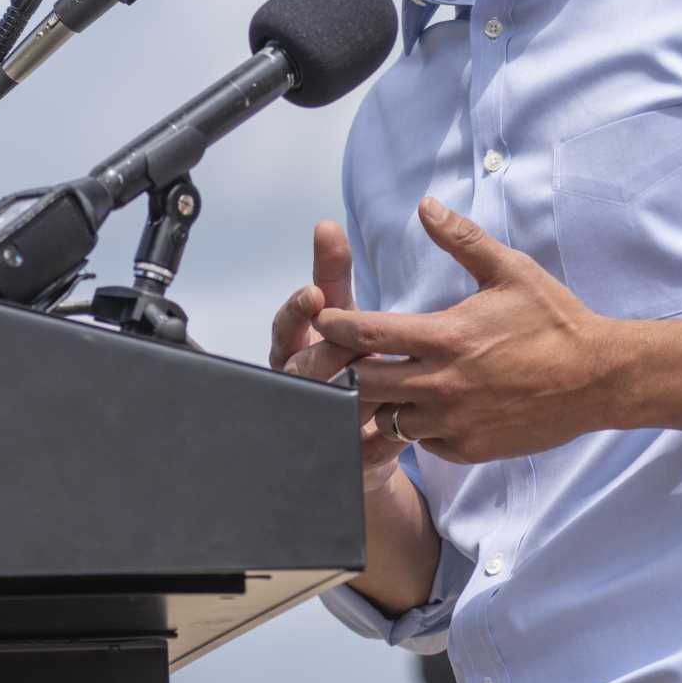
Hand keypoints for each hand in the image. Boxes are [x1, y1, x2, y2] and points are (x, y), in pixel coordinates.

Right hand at [269, 220, 406, 488]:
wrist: (363, 435)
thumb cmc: (349, 360)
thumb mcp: (341, 316)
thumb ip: (331, 274)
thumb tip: (325, 224)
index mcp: (297, 346)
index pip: (287, 325)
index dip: (297, 311)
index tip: (314, 294)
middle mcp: (301, 384)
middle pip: (300, 369)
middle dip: (321, 355)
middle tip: (345, 345)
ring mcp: (319, 421)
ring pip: (325, 408)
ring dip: (347, 396)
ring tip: (369, 388)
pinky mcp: (344, 457)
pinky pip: (356, 451)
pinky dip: (373, 441)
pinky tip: (394, 433)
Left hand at [314, 196, 617, 463]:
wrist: (598, 378)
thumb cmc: (555, 320)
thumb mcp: (510, 271)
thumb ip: (461, 239)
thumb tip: (425, 205)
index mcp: (447, 337)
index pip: (367, 334)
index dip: (336, 326)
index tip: (325, 319)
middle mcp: (443, 385)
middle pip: (362, 384)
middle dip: (346, 369)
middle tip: (343, 356)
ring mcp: (455, 422)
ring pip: (386, 419)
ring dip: (379, 401)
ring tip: (383, 383)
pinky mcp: (469, 448)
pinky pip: (421, 443)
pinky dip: (414, 426)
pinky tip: (423, 408)